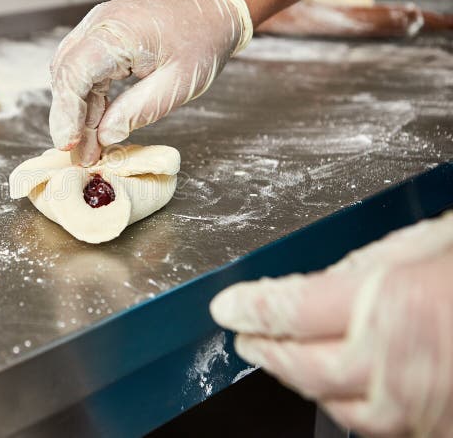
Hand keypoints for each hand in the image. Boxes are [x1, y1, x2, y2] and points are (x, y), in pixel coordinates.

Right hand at [49, 0, 251, 164]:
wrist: (212, 5)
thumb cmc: (202, 39)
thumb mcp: (177, 84)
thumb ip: (138, 111)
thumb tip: (105, 136)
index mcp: (118, 32)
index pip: (75, 74)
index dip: (67, 113)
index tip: (69, 144)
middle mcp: (99, 25)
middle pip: (65, 75)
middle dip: (69, 119)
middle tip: (81, 155)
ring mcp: (97, 28)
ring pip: (70, 75)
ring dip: (76, 112)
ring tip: (89, 148)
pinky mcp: (101, 37)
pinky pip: (83, 70)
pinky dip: (86, 100)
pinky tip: (95, 126)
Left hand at [210, 211, 452, 436]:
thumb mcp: (432, 242)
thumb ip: (368, 266)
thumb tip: (315, 281)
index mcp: (393, 305)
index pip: (289, 310)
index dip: (250, 307)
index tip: (229, 305)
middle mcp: (399, 365)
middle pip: (300, 366)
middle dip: (264, 347)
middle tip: (244, 330)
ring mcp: (421, 408)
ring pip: (332, 403)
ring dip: (296, 377)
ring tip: (276, 354)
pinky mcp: (438, 428)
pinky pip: (375, 422)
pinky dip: (344, 400)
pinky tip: (336, 382)